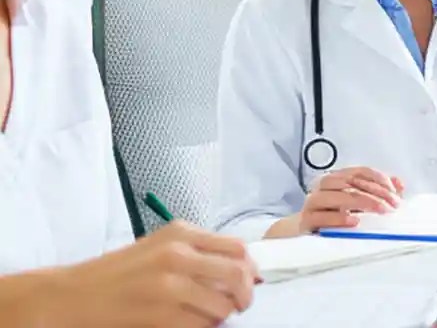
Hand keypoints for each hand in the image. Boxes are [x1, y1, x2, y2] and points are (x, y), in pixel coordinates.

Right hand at [34, 221, 256, 327]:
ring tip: (209, 316)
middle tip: (239, 305)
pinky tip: (191, 324)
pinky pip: (200, 325)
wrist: (71, 295)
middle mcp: (178, 254)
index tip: (250, 281)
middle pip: (238, 275)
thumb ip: (198, 252)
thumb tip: (242, 268)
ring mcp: (168, 284)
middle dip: (244, 295)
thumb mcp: (159, 247)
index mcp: (181, 233)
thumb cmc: (117, 273)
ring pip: (222, 305)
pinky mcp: (159, 313)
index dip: (249, 268)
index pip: (237, 248)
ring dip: (221, 316)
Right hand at [298, 166, 404, 233]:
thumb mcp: (361, 202)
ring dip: (360, 202)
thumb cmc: (335, 214)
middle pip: (350, 182)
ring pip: (336, 195)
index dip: (379, 178)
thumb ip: (381, 192)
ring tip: (378, 210)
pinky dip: (339, 218)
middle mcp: (324, 185)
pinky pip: (321, 216)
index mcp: (337, 178)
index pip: (360, 172)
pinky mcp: (307, 220)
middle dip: (375, 193)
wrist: (304, 230)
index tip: (394, 191)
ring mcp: (314, 202)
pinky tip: (354, 220)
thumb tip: (399, 184)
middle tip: (391, 205)